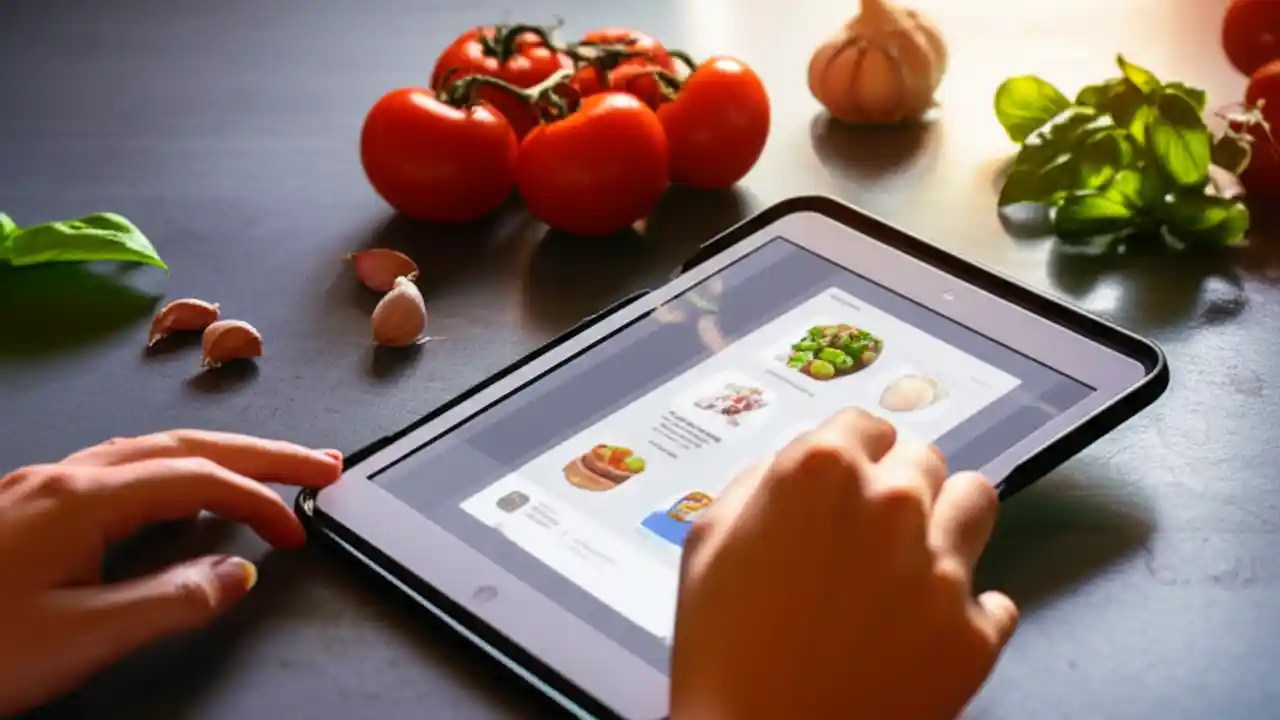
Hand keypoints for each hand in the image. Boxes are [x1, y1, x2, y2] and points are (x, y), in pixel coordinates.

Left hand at [0, 430, 342, 714]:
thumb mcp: (78, 638)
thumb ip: (169, 600)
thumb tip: (235, 574)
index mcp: (82, 499)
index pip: (199, 480)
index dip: (260, 501)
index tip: (298, 532)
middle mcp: (64, 479)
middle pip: (184, 445)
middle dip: (260, 452)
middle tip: (321, 461)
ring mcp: (40, 488)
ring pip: (149, 450)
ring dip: (218, 455)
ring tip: (267, 466)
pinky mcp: (24, 509)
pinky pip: (118, 469)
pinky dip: (173, 470)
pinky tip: (176, 488)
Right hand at [670, 409, 1017, 719]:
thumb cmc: (721, 648)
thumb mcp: (708, 540)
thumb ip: (761, 482)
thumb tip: (796, 467)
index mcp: (822, 470)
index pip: (866, 423)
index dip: (851, 453)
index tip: (845, 481)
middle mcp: (893, 503)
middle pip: (923, 459)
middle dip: (897, 485)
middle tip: (869, 531)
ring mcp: (941, 568)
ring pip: (977, 501)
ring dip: (949, 519)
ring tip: (916, 558)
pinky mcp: (974, 632)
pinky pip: (995, 599)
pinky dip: (965, 611)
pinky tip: (923, 631)